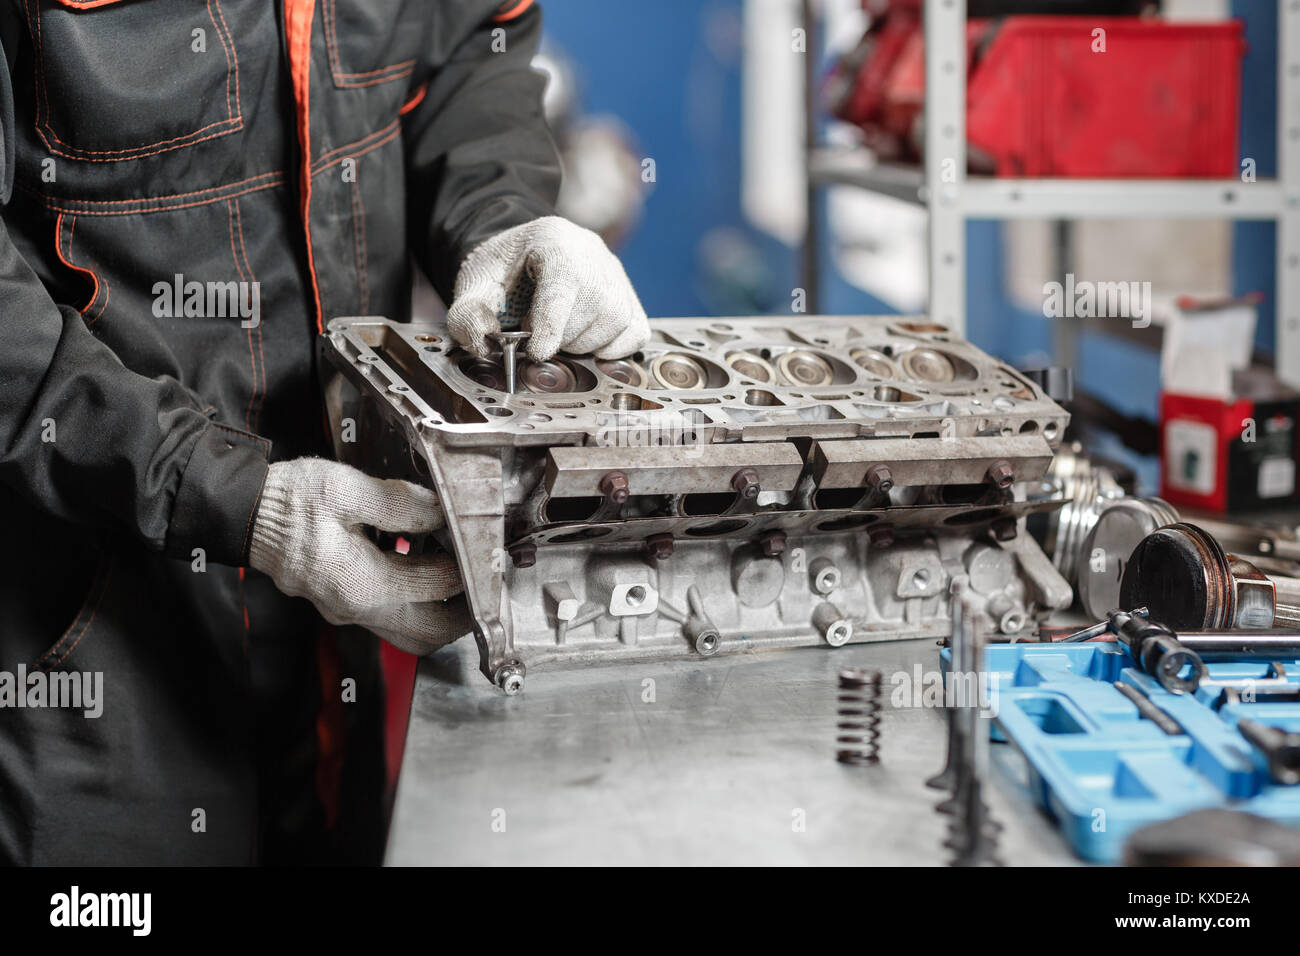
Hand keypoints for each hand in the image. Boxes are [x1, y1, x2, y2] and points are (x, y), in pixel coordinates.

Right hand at [248, 458, 470, 655]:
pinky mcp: (342, 602)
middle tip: (485, 583)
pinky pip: (389, 616)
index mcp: (361, 584)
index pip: (435, 585)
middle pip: (429, 634)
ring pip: (409, 633)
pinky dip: (415, 602)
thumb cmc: (287, 502)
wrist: (244, 515)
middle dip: (464, 613)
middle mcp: (356, 608)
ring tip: (459, 575)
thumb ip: (399, 503)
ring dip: (441, 613)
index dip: (466, 565)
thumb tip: (441, 510)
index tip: (483, 545)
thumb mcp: (345, 490)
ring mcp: (347, 610)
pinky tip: (423, 565)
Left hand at [447, 215, 649, 361]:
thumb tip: (485, 342)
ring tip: (560, 338)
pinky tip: (588, 346)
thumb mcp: (472, 286)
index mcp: (553, 239)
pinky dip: (615, 348)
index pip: (565, 284)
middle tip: (538, 338)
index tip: (537, 353)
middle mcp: (592, 251)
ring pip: (618, 321)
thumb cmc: (499, 270)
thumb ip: (468, 315)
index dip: (552, 326)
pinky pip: (636, 329)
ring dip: (585, 345)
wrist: (519, 255)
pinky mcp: (627, 293)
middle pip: (594, 307)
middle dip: (564, 337)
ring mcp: (614, 271)